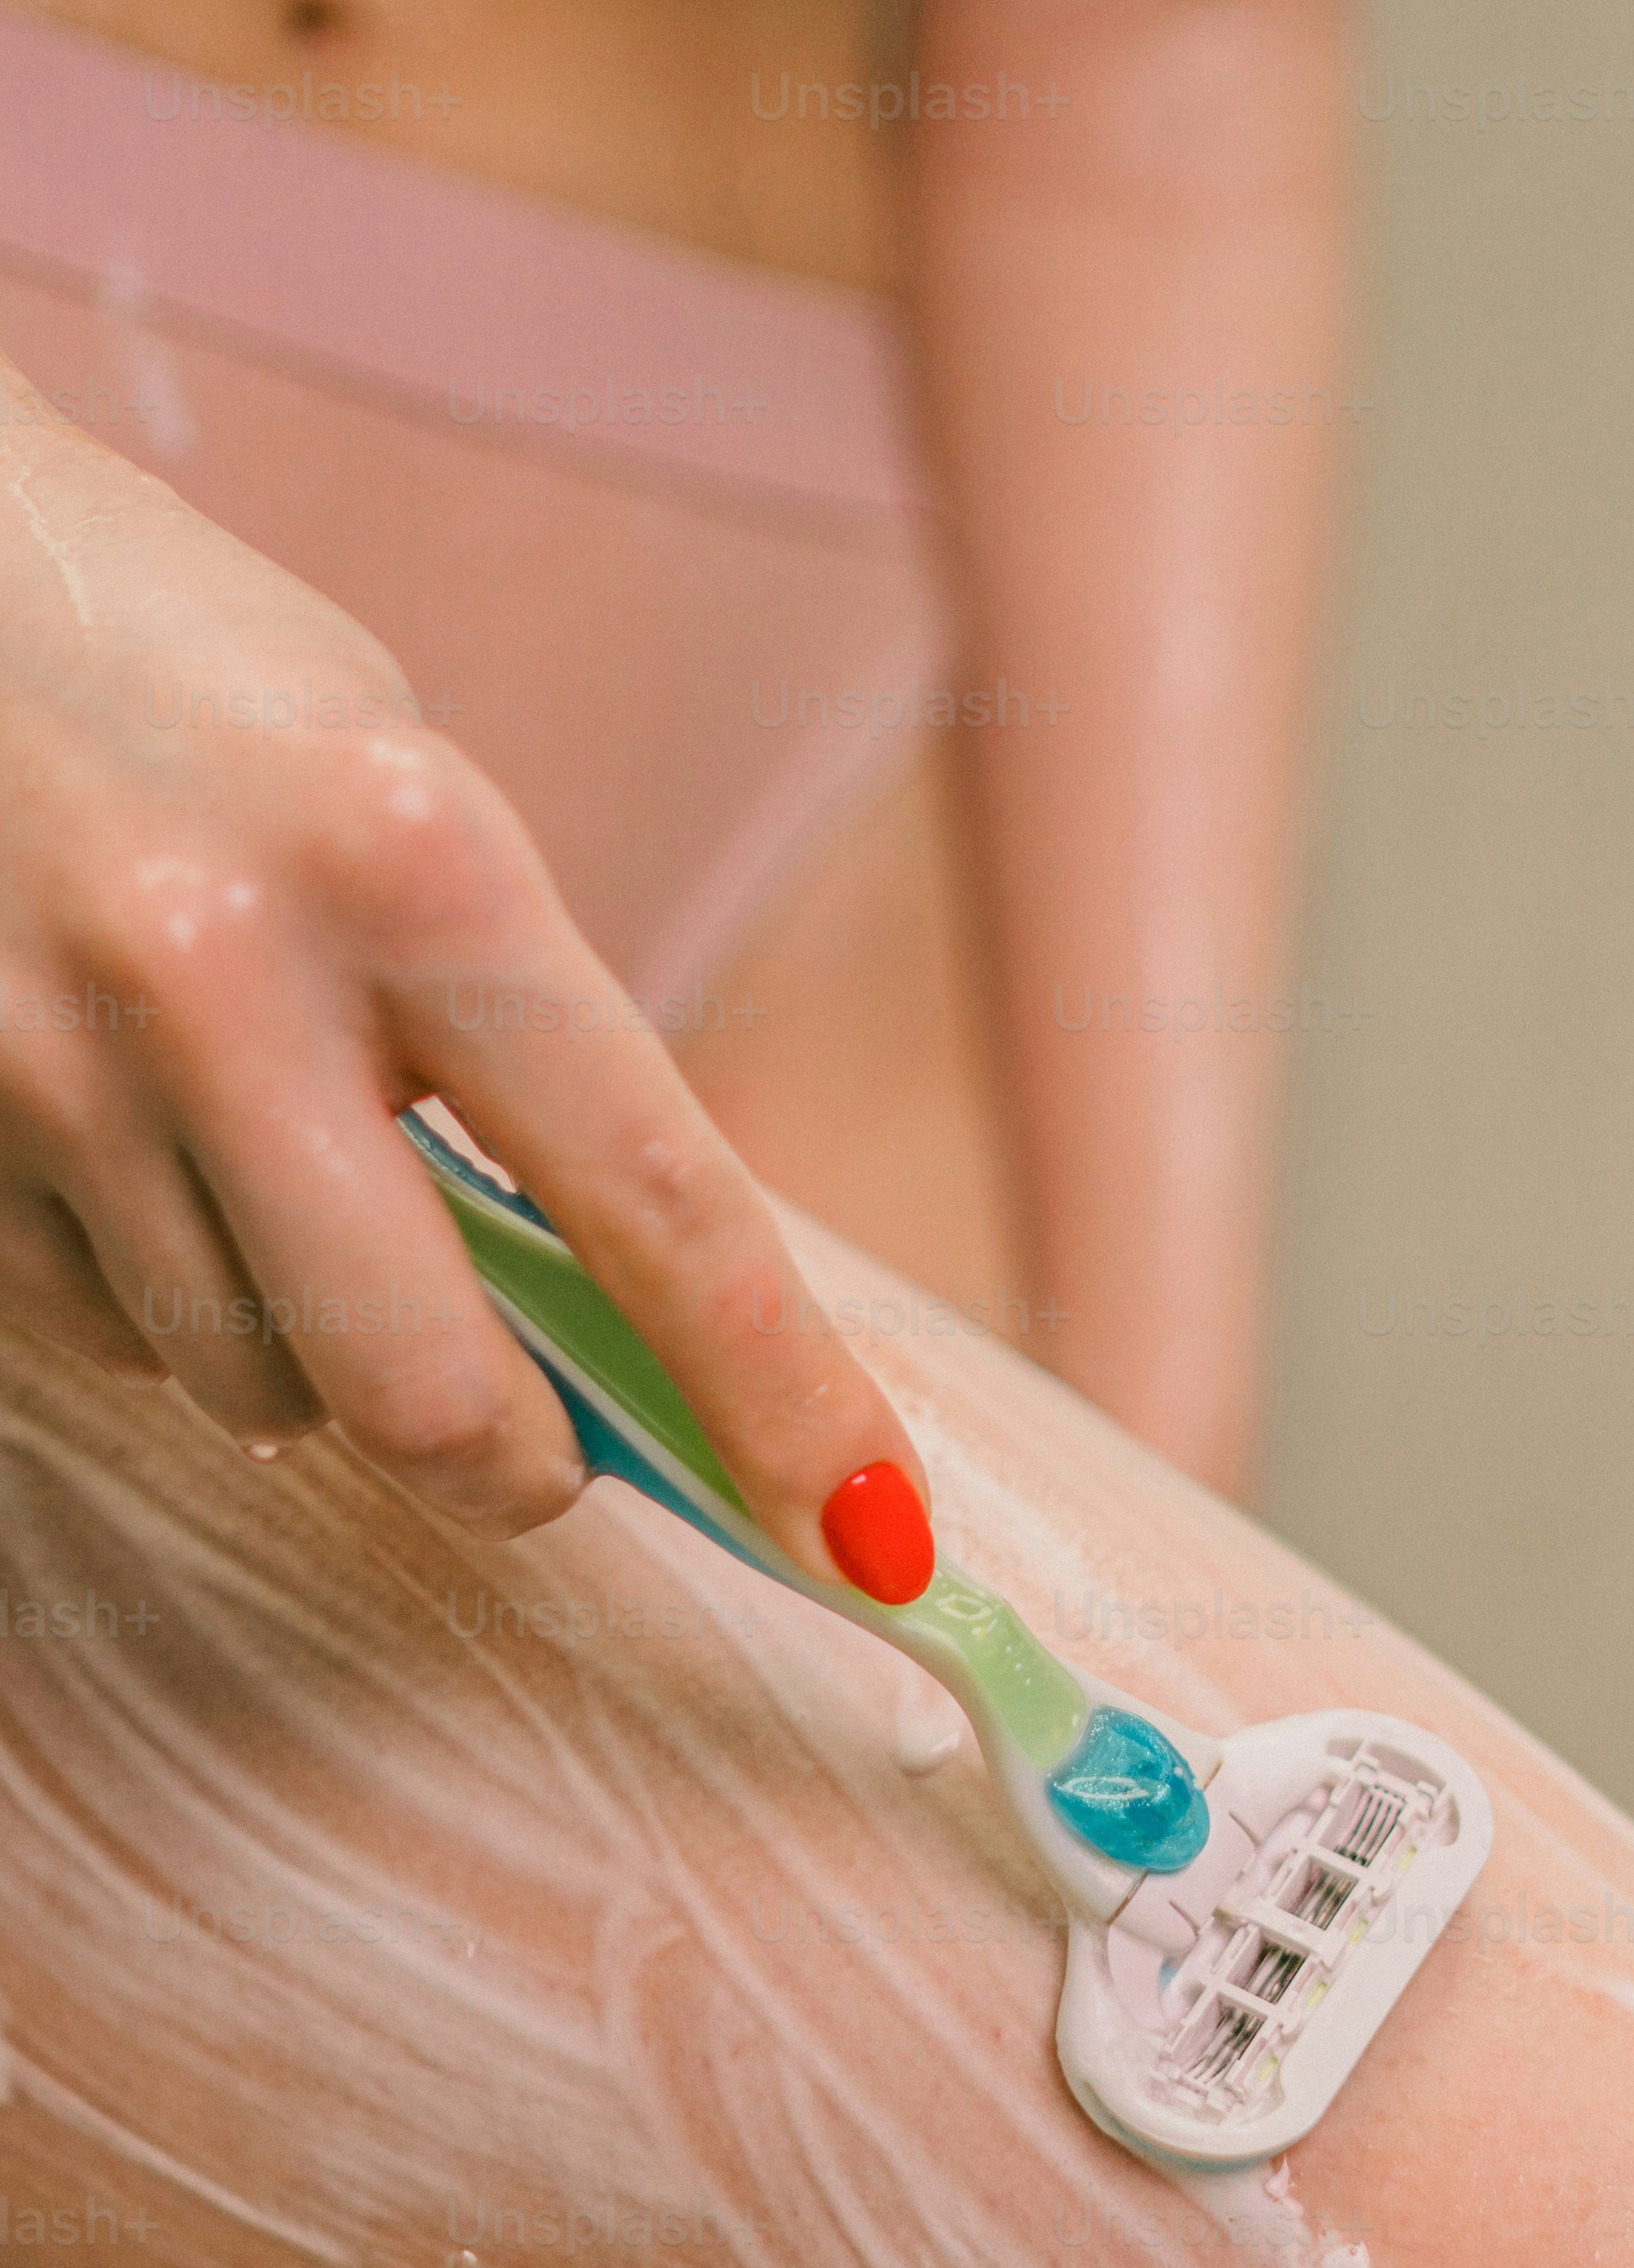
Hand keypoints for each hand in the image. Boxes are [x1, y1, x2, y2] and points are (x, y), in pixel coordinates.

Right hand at [0, 380, 933, 1591]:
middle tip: (536, 1445)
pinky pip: (101, 1338)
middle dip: (513, 1466)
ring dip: (306, 1362)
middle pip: (429, 1395)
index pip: (658, 1206)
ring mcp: (52, 1064)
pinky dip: (161, 1307)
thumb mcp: (404, 814)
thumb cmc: (190, 686)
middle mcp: (225, 973)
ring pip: (251, 1385)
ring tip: (272, 1187)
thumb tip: (637, 1310)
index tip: (874, 1538)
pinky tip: (142, 1156)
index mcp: (414, 863)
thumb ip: (517, 1047)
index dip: (779, 1401)